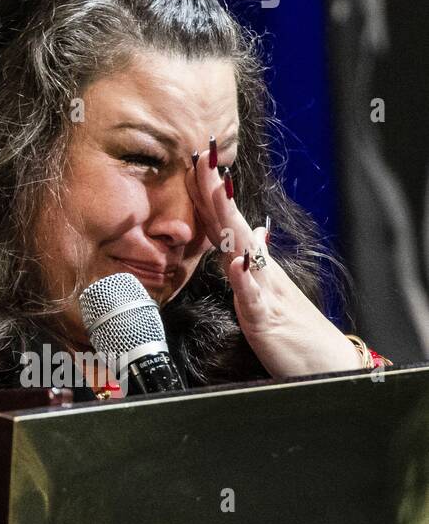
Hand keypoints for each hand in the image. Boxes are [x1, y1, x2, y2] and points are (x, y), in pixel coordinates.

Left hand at [186, 139, 360, 377]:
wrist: (327, 365)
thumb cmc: (293, 328)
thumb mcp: (269, 290)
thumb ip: (258, 260)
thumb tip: (256, 231)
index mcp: (253, 264)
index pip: (226, 222)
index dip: (210, 193)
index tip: (196, 160)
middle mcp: (259, 271)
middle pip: (233, 225)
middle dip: (216, 192)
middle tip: (203, 158)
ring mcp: (263, 292)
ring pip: (244, 251)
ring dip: (230, 222)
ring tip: (218, 193)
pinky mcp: (265, 320)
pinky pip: (252, 297)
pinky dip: (243, 279)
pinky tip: (235, 263)